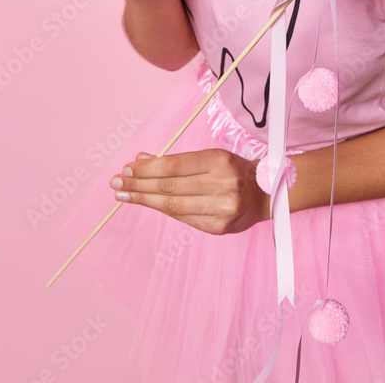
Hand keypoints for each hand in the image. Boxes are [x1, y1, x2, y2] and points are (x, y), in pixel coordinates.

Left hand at [110, 149, 270, 234]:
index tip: (127, 169)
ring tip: (125, 196)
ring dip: (145, 200)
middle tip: (117, 184)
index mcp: (219, 161)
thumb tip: (140, 160)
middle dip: (139, 185)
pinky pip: (184, 219)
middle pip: (170, 187)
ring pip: (173, 206)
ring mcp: (221, 209)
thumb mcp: (210, 157)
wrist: (267, 194)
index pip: (174, 166)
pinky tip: (150, 205)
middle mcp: (222, 185)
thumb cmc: (233, 170)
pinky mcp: (219, 228)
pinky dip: (164, 211)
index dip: (147, 169)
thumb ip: (176, 161)